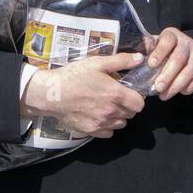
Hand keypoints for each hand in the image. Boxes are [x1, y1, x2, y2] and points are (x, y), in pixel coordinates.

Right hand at [21, 52, 145, 137]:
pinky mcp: (92, 130)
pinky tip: (100, 116)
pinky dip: (107, 126)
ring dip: (118, 117)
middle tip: (116, 97)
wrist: (52, 94)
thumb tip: (140, 59)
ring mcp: (102, 123)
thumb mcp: (97, 63)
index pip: (139, 104)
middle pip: (131, 114)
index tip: (129, 93)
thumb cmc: (74, 76)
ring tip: (108, 106)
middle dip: (127, 106)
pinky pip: (108, 133)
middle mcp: (111, 111)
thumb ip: (121, 61)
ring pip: (121, 124)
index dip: (136, 98)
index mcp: (116, 94)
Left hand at [147, 27, 192, 100]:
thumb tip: (136, 54)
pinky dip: (187, 88)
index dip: (159, 52)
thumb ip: (149, 48)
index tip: (151, 64)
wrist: (192, 50)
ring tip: (164, 95)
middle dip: (167, 75)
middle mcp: (187, 44)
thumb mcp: (158, 44)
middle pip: (179, 59)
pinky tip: (178, 92)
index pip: (168, 41)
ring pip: (189, 72)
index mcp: (173, 36)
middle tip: (157, 87)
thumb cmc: (168, 49)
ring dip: (176, 85)